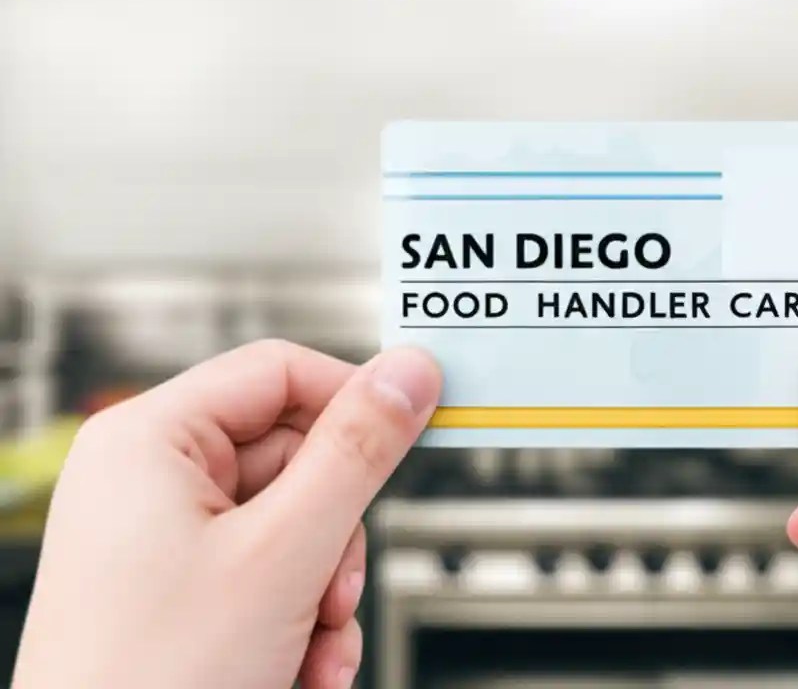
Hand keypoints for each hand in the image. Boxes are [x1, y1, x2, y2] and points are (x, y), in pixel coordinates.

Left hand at [13, 341, 440, 688]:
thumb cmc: (147, 682)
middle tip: (335, 588)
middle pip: (296, 459)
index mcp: (149, 441)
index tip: (418, 424)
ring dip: (325, 590)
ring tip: (312, 646)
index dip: (356, 399)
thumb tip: (407, 375)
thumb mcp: (283, 554)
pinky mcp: (177, 591)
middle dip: (336, 536)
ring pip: (294, 527)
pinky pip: (270, 573)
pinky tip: (296, 667)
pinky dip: (299, 620)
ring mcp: (159, 540)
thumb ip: (356, 453)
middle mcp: (148, 482)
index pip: (281, 372)